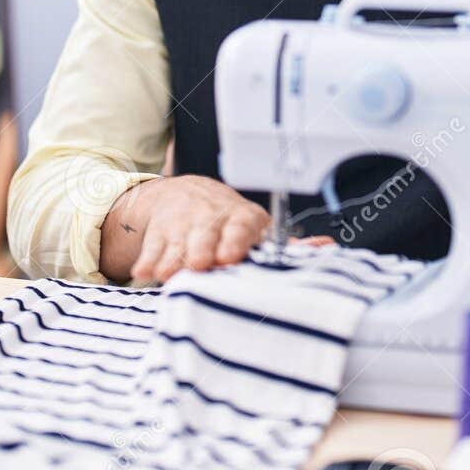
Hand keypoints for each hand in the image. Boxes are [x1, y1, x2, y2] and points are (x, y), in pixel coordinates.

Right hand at [104, 175, 270, 284]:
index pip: (240, 226)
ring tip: (167, 274)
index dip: (235, 241)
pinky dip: (148, 260)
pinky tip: (144, 272)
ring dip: (172, 258)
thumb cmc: (231, 223)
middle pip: (206, 233)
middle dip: (202, 249)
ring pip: (178, 242)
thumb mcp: (257, 229)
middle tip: (200, 265)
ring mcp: (182, 225)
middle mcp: (211, 218)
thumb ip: (286, 245)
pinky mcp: (159, 232)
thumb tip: (326, 249)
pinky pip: (152, 247)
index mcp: (241, 217)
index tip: (230, 257)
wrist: (187, 194)